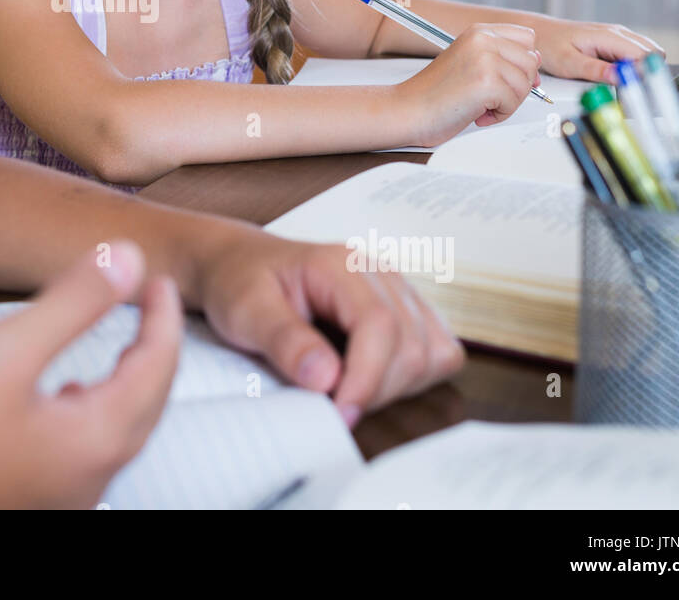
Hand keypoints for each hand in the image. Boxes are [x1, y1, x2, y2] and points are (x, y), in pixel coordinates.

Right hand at [0, 239, 180, 508]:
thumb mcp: (5, 352)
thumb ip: (73, 304)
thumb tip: (130, 259)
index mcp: (97, 439)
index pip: (158, 367)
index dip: (164, 316)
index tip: (161, 279)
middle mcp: (92, 477)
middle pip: (149, 402)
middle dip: (156, 347)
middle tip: (151, 302)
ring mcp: (65, 497)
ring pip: (120, 428)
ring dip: (129, 380)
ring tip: (119, 340)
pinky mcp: (35, 501)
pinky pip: (87, 447)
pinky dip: (94, 408)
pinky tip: (61, 395)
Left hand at [194, 234, 464, 428]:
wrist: (239, 265)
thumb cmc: (240, 282)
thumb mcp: (245, 310)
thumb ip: (284, 340)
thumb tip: (326, 378)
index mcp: (341, 265)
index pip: (380, 325)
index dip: (366, 379)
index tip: (338, 413)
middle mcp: (380, 274)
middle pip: (412, 347)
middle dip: (375, 390)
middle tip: (330, 408)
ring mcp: (399, 292)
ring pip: (433, 354)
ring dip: (395, 388)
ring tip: (346, 391)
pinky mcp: (407, 312)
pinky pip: (438, 353)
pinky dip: (413, 378)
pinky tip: (369, 379)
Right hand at [400, 23, 543, 145]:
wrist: (407, 110)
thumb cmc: (435, 94)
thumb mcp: (471, 63)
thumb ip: (502, 57)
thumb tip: (536, 61)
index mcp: (479, 31)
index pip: (527, 39)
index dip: (521, 62)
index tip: (504, 77)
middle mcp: (483, 40)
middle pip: (531, 63)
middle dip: (515, 85)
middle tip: (487, 95)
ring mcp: (485, 60)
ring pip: (526, 84)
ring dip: (507, 102)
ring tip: (480, 104)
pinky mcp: (487, 83)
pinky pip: (514, 103)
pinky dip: (499, 115)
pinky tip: (477, 112)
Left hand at [529, 17, 663, 82]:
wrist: (539, 33)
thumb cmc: (549, 45)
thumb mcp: (568, 63)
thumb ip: (595, 70)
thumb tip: (619, 77)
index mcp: (609, 36)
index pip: (645, 55)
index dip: (643, 74)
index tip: (632, 88)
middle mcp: (618, 33)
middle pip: (653, 53)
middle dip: (646, 72)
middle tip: (626, 87)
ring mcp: (618, 36)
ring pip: (647, 53)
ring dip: (639, 69)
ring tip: (619, 82)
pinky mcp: (615, 42)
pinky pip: (634, 54)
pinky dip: (632, 66)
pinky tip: (615, 75)